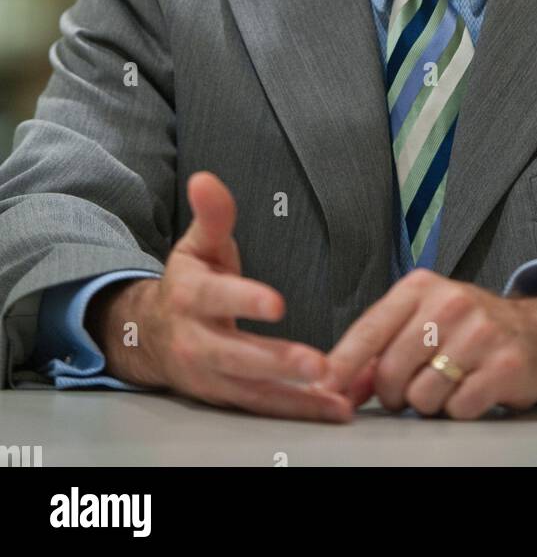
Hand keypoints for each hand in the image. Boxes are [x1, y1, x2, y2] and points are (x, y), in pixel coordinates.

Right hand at [87, 171, 373, 421]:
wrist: (150, 337)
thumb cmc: (188, 283)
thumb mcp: (197, 245)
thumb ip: (212, 215)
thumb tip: (206, 179)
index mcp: (189, 297)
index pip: (216, 298)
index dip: (245, 300)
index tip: (277, 304)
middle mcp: (196, 342)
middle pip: (236, 356)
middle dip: (277, 362)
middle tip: (318, 364)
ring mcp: (211, 376)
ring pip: (253, 391)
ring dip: (295, 396)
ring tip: (334, 395)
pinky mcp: (226, 398)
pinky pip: (264, 408)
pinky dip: (300, 410)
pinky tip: (335, 408)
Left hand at [324, 268, 536, 418]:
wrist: (535, 332)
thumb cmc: (468, 328)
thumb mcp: (421, 322)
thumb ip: (378, 349)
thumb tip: (336, 384)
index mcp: (421, 287)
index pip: (369, 329)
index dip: (341, 365)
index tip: (322, 387)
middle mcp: (450, 303)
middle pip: (390, 372)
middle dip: (395, 393)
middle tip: (415, 385)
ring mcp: (480, 332)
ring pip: (422, 396)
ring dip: (429, 403)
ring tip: (448, 383)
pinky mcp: (504, 365)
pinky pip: (457, 409)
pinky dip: (459, 410)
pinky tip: (471, 389)